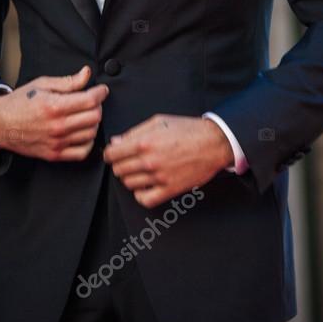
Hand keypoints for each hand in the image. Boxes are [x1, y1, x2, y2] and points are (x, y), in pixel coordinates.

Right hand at [0, 65, 108, 161]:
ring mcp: (57, 142)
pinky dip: (88, 142)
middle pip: (94, 117)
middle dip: (98, 106)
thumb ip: (68, 81)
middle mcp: (57, 126)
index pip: (90, 100)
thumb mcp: (42, 84)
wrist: (0, 123)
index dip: (100, 93)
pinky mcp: (55, 154)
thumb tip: (86, 74)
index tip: (101, 90)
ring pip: (91, 133)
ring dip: (93, 122)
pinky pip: (82, 152)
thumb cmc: (20, 102)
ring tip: (86, 114)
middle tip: (93, 100)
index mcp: (54, 106)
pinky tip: (83, 132)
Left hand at [103, 114, 233, 207]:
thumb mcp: (159, 122)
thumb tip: (116, 142)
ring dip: (129, 177)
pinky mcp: (170, 189)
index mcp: (144, 142)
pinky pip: (145, 199)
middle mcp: (149, 161)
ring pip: (129, 184)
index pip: (112, 154)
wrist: (213, 143)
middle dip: (119, 164)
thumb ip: (134, 132)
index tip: (112, 154)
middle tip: (126, 161)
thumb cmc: (187, 130)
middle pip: (119, 170)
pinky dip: (140, 194)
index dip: (109, 154)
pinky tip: (144, 186)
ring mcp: (159, 177)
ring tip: (137, 171)